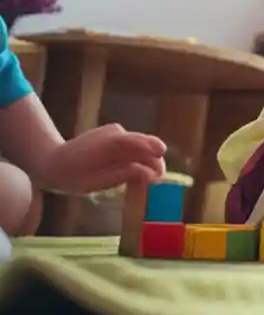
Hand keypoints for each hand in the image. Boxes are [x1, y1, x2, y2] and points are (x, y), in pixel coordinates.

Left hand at [39, 124, 166, 193]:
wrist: (52, 163)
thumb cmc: (72, 176)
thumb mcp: (98, 181)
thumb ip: (125, 174)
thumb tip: (151, 174)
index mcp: (110, 141)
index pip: (140, 142)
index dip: (155, 153)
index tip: (160, 172)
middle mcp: (116, 133)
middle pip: (144, 144)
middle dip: (154, 161)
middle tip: (157, 179)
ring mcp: (116, 133)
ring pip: (140, 147)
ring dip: (146, 162)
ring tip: (147, 180)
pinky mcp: (116, 138)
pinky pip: (133, 148)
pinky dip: (137, 160)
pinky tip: (136, 173)